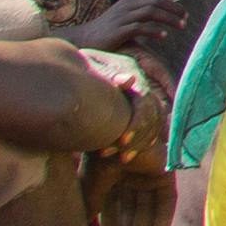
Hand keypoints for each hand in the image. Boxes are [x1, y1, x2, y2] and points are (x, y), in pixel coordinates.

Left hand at [65, 49, 167, 167]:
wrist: (71, 71)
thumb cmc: (80, 68)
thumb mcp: (91, 66)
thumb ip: (107, 73)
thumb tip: (129, 81)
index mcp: (131, 76)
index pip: (144, 103)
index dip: (135, 124)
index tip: (121, 142)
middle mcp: (140, 88)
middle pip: (152, 116)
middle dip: (138, 138)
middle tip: (122, 157)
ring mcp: (141, 98)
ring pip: (154, 124)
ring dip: (140, 143)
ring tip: (122, 159)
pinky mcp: (137, 109)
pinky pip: (150, 127)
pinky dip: (142, 143)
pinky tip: (126, 155)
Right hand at [72, 0, 186, 59]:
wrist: (85, 38)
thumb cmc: (110, 27)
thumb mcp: (127, 14)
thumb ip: (145, 10)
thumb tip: (171, 6)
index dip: (172, 2)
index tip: (182, 12)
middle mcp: (127, 5)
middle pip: (157, 1)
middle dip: (174, 9)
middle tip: (186, 19)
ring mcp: (122, 17)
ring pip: (151, 12)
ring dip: (169, 18)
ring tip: (181, 26)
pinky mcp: (118, 31)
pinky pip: (140, 28)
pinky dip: (154, 31)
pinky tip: (164, 36)